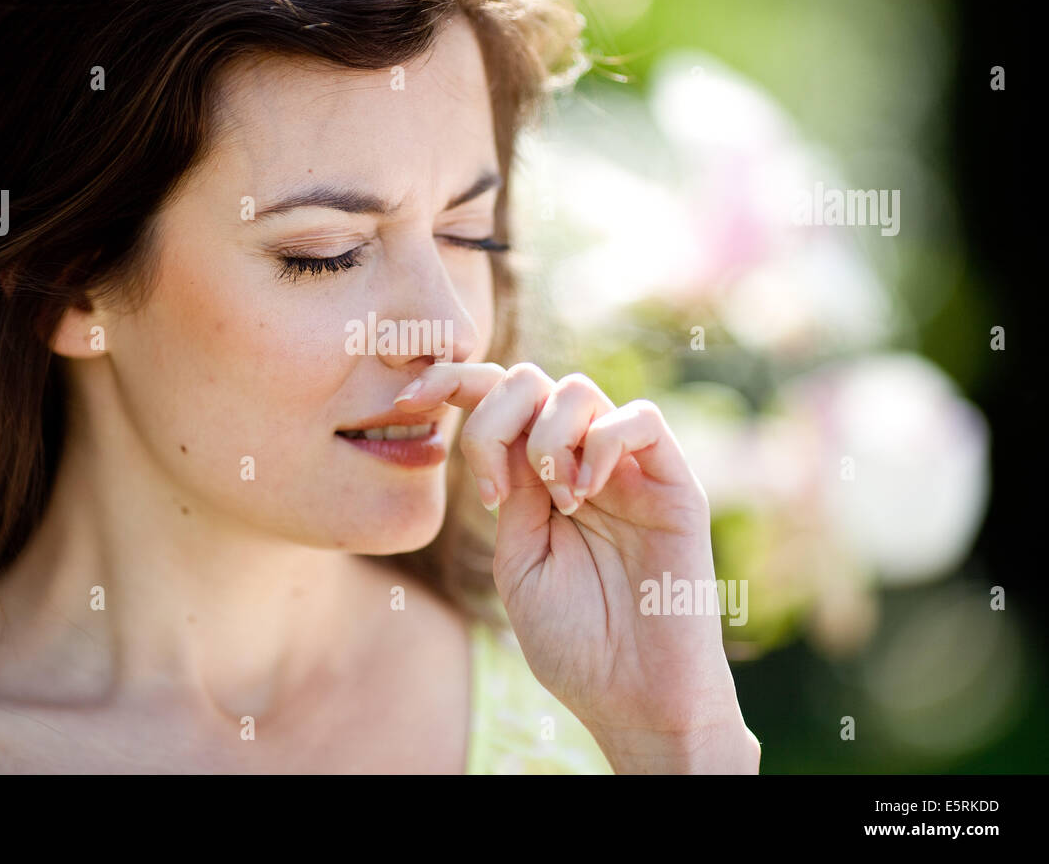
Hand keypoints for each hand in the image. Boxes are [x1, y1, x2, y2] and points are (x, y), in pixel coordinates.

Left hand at [395, 361, 759, 772]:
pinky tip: (585, 496)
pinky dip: (601, 442)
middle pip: (529, 381)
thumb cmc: (575, 642)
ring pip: (578, 390)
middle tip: (494, 487)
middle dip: (492, 415)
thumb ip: (512, 492)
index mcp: (538, 480)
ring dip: (546, 437)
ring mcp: (628, 471)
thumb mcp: (519, 560)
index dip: (449, 382)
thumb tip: (508, 435)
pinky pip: (640, 420)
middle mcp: (581, 463)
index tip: (407, 399)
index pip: (496, 402)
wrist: (636, 700)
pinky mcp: (674, 486)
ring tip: (556, 502)